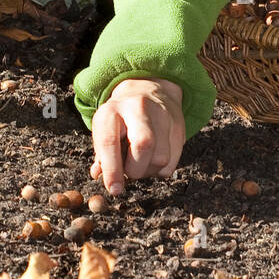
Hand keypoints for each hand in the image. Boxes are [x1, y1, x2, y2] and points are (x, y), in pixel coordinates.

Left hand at [89, 77, 184, 195]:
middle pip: (143, 145)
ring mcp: (162, 114)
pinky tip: (154, 159)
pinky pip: (173, 160)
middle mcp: (137, 108)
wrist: (148, 88)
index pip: (110, 142)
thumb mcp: (105, 129)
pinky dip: (162, 169)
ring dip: (149, 171)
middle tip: (130, 172)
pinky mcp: (179, 123)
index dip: (112, 169)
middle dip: (136, 170)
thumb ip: (102, 155)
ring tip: (142, 163)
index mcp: (112, 110)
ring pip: (161, 157)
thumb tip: (100, 175)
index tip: (115, 189)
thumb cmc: (121, 118)